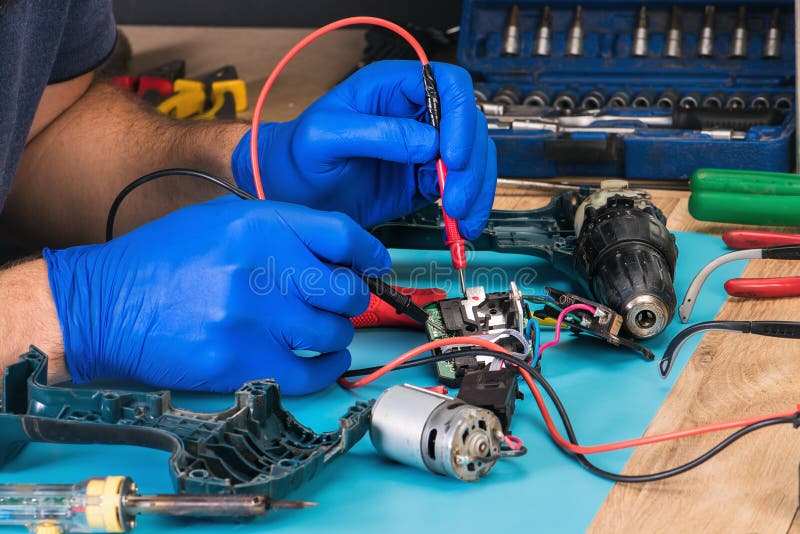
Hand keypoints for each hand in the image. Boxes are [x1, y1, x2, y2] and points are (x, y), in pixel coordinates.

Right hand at [44, 196, 389, 394]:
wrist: (105, 305)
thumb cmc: (164, 260)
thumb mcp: (222, 219)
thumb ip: (280, 228)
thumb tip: (334, 252)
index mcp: (260, 225)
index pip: (343, 234)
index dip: (370, 253)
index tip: (376, 266)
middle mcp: (263, 269)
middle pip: (347, 290)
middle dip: (351, 298)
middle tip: (339, 302)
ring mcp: (255, 320)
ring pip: (334, 333)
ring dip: (336, 333)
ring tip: (321, 330)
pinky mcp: (243, 363)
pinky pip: (312, 373)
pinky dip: (326, 368)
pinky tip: (321, 360)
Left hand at [231, 60, 496, 238]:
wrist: (294, 194)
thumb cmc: (299, 156)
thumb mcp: (324, 137)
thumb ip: (374, 133)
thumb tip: (426, 141)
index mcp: (391, 88)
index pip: (447, 84)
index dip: (459, 116)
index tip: (453, 154)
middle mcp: (414, 114)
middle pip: (469, 125)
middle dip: (469, 164)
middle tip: (453, 197)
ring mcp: (424, 148)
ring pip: (473, 158)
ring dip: (475, 189)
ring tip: (460, 219)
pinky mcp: (425, 179)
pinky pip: (462, 186)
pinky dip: (469, 206)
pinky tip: (460, 224)